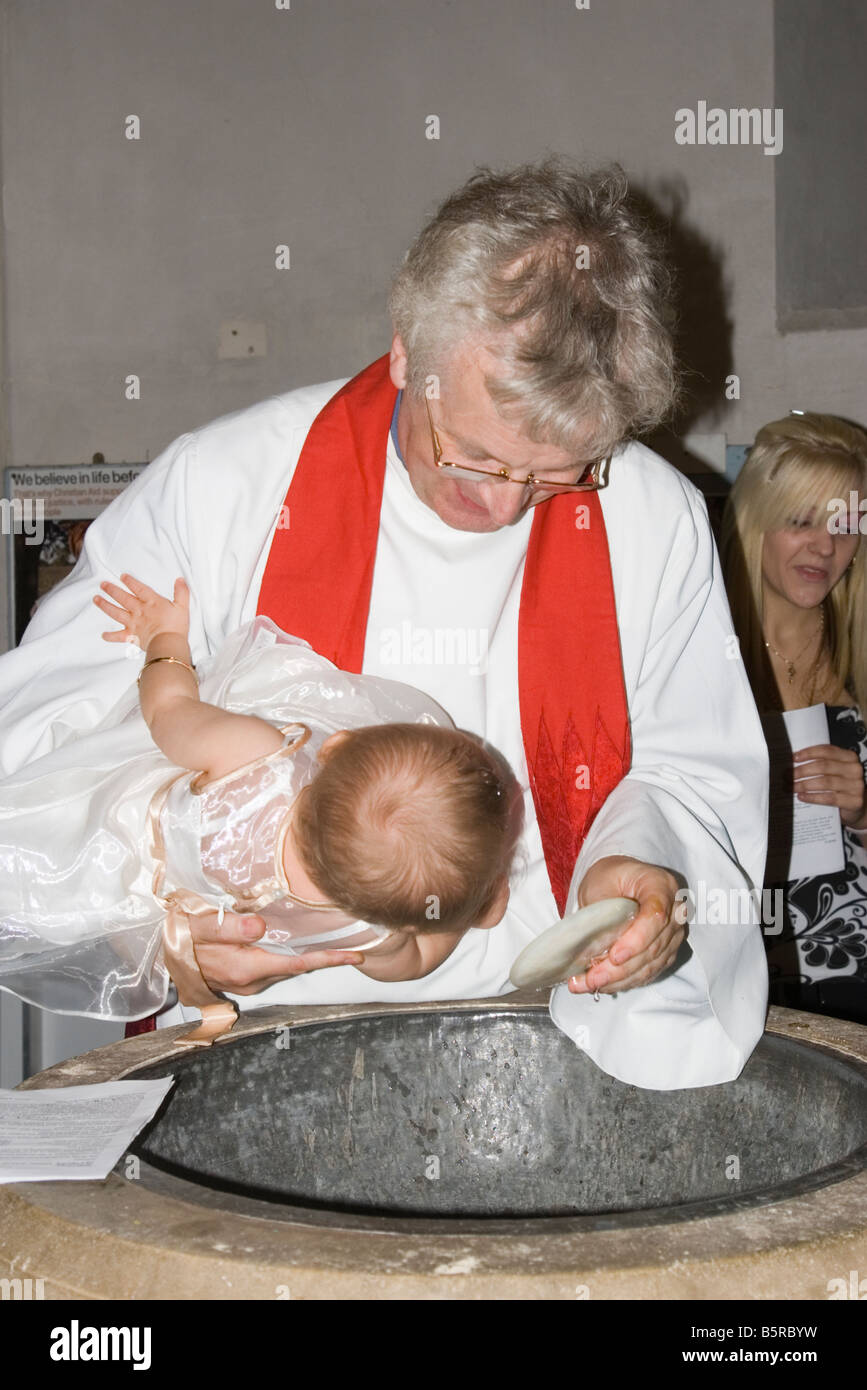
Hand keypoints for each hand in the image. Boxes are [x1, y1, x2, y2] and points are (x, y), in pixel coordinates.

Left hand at [94, 573, 190, 648]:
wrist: (167, 643)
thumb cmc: (176, 626)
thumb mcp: (182, 606)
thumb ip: (181, 592)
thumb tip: (180, 580)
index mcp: (152, 602)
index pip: (139, 588)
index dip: (130, 581)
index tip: (122, 576)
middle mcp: (139, 610)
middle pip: (123, 598)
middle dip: (112, 590)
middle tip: (102, 584)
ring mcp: (133, 623)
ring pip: (116, 612)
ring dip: (105, 605)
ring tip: (96, 599)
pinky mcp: (131, 636)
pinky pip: (118, 636)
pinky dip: (110, 636)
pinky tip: (103, 635)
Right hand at [189, 910, 364, 994]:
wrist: (162, 952)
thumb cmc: (181, 933)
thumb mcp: (200, 924)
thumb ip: (229, 926)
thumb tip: (260, 927)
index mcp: (245, 968)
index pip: (297, 963)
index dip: (328, 958)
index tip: (355, 954)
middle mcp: (252, 981)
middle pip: (298, 967)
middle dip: (326, 957)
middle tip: (355, 944)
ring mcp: (249, 983)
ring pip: (288, 968)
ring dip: (311, 957)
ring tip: (337, 943)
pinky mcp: (245, 978)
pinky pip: (277, 967)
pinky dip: (293, 956)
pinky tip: (304, 944)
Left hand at [567, 854, 685, 995]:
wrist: (620, 880)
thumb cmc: (609, 877)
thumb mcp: (600, 884)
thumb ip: (602, 912)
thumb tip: (594, 950)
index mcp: (660, 885)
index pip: (656, 916)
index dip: (636, 940)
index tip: (614, 957)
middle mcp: (675, 910)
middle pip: (653, 946)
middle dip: (620, 969)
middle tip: (591, 979)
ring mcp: (674, 933)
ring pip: (652, 964)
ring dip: (620, 980)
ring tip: (590, 984)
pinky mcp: (667, 951)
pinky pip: (650, 971)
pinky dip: (626, 981)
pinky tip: (604, 985)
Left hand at [793, 743, 866, 827]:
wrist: (858, 805)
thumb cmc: (841, 785)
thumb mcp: (835, 771)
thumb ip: (821, 763)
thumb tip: (794, 761)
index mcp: (849, 757)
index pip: (826, 750)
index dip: (808, 753)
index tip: (793, 758)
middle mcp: (854, 769)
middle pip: (823, 766)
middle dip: (803, 771)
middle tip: (788, 775)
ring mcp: (856, 786)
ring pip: (825, 782)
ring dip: (804, 785)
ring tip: (792, 786)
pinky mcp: (854, 801)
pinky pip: (829, 798)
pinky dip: (812, 797)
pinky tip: (801, 796)